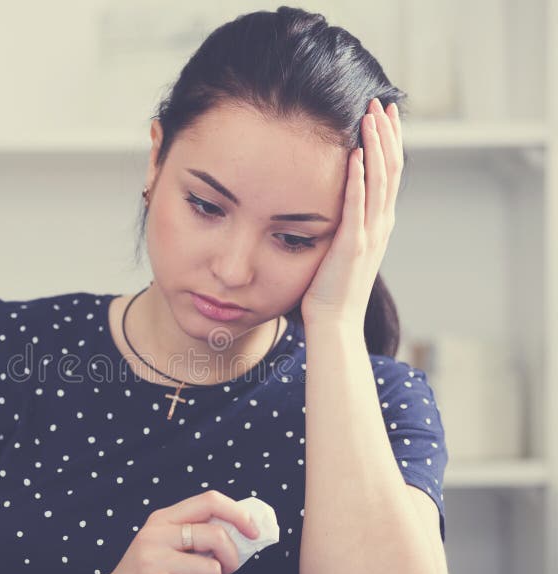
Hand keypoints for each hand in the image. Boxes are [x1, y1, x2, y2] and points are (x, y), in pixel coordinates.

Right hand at [89, 490, 259, 573]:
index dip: (238, 514)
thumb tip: (243, 537)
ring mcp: (154, 561)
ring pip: (213, 570)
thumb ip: (194, 539)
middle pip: (217, 535)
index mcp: (161, 519)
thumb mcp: (162, 549)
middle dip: (232, 560)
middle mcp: (156, 534)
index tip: (253, 533)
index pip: (209, 500)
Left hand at [300, 98, 403, 328]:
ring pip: (379, 181)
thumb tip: (335, 202)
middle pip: (390, 169)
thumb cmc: (331, 288)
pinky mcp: (353, 245)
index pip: (389, 173)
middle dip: (386, 133)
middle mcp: (381, 224)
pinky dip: (358, 177)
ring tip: (369, 116)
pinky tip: (354, 154)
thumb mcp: (343, 247)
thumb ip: (346, 223)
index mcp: (380, 223)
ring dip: (375, 146)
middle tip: (380, 102)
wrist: (335, 321)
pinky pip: (357, 205)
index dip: (389, 142)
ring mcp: (370, 234)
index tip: (384, 114)